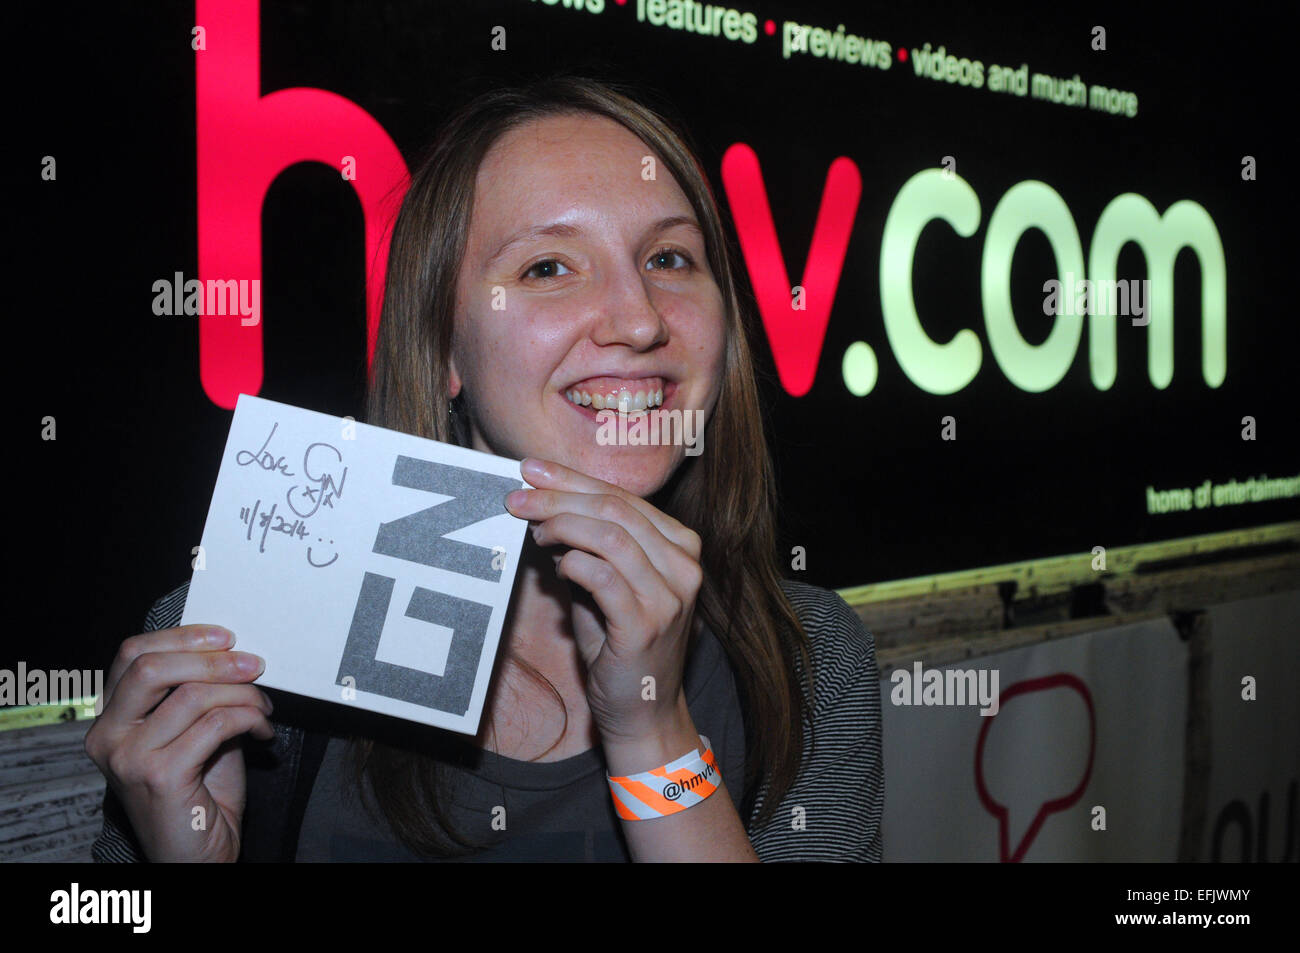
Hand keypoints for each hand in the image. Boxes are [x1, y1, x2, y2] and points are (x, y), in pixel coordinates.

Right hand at [83, 625, 273, 861]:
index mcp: (110, 718)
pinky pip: (216, 725)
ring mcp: (129, 757)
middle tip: (254, 664)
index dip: (182, 637)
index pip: (133, 654)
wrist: (197, 853)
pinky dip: (249, 719)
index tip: (226, 636)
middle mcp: (108, 736)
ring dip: (243, 694)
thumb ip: (197, 692)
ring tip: (264, 708)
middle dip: (213, 659)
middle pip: (152, 667)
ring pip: (193, 695)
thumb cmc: (198, 791)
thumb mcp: (192, 731)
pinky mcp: (160, 777)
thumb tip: (234, 652)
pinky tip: (262, 731)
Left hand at [504, 457, 703, 770]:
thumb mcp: (608, 586)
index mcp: (680, 547)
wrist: (644, 711)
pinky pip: (603, 576)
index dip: (574, 479)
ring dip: (562, 525)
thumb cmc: (621, 645)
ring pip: (610, 536)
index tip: (531, 470)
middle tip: (517, 496)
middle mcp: (684, 566)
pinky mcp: (646, 625)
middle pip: (616, 509)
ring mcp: (670, 596)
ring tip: (532, 530)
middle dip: (560, 496)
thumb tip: (547, 508)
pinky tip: (556, 564)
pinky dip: (573, 563)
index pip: (624, 498)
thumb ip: (589, 547)